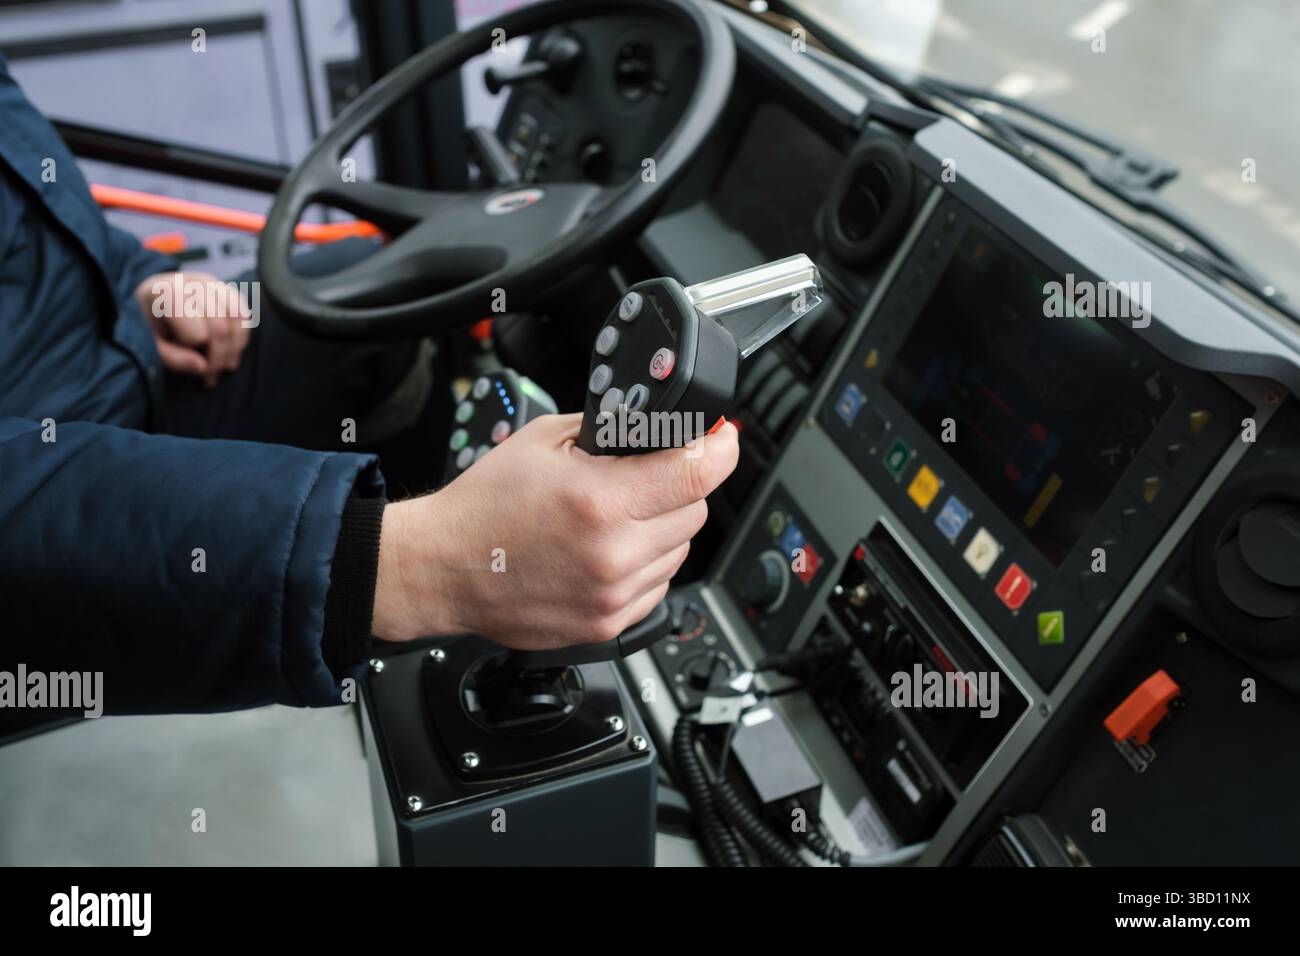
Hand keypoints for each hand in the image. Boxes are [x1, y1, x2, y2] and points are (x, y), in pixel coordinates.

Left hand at [135, 272, 250, 386]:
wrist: (157, 303)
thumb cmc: (155, 328)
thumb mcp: (152, 347)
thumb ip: (173, 359)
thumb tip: (203, 367)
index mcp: (163, 292)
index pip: (195, 331)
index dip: (199, 356)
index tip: (194, 369)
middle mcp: (190, 282)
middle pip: (219, 327)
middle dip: (220, 358)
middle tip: (212, 377)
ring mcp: (211, 283)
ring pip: (236, 320)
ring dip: (234, 349)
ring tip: (225, 367)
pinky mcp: (225, 288)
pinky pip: (244, 314)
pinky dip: (242, 336)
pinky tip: (232, 350)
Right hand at [372, 413, 739, 649]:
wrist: (445, 568)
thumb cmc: (486, 506)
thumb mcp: (546, 440)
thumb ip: (612, 432)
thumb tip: (663, 428)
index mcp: (600, 501)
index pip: (697, 474)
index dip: (721, 449)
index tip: (724, 439)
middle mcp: (613, 554)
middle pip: (696, 511)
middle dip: (679, 487)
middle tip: (643, 480)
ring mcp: (613, 595)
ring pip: (682, 551)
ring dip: (664, 529)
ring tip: (616, 519)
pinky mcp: (609, 624)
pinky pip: (659, 585)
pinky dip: (645, 565)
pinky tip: (608, 551)